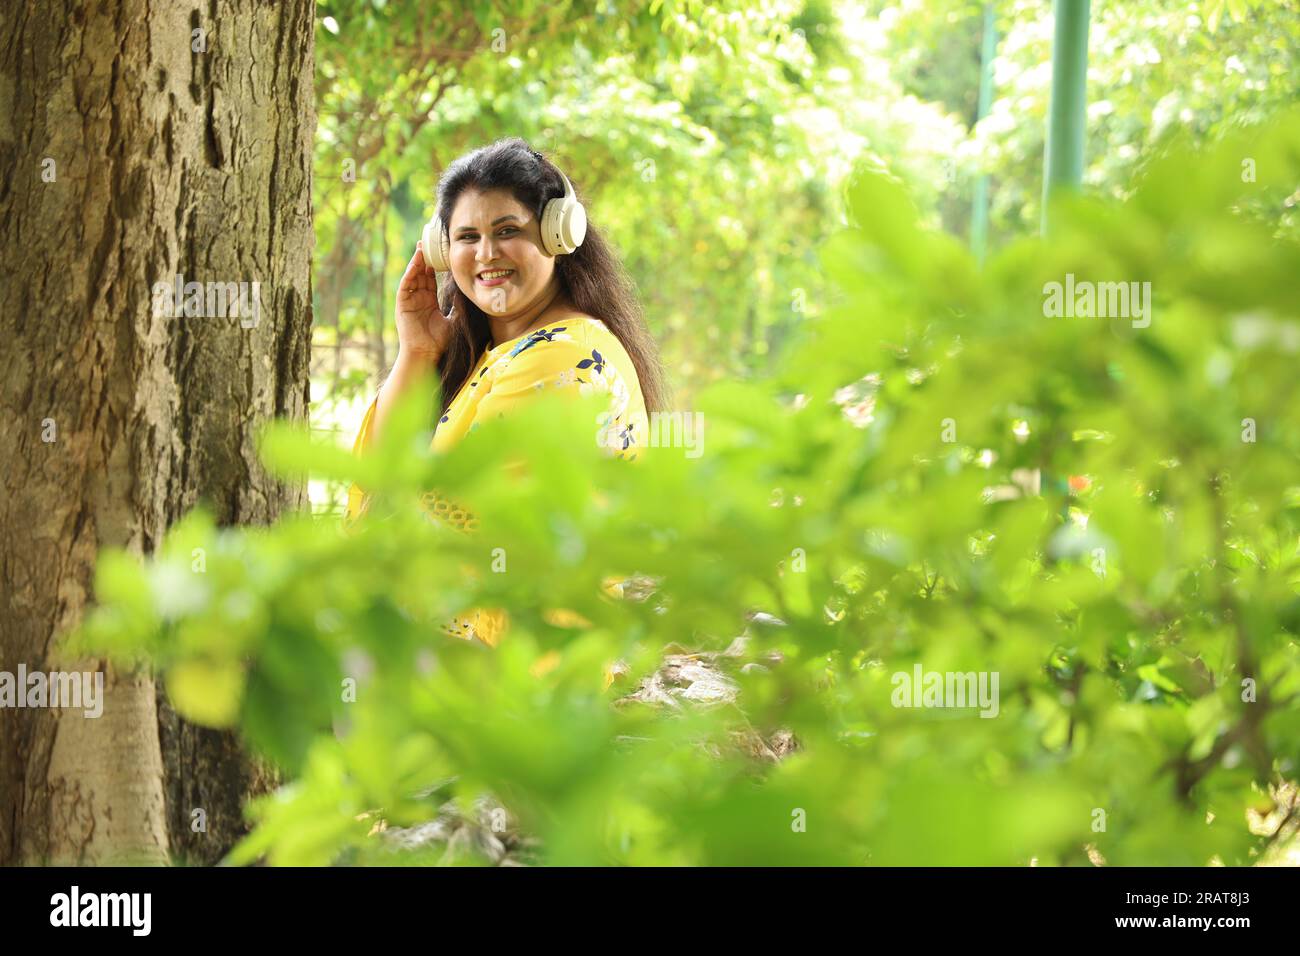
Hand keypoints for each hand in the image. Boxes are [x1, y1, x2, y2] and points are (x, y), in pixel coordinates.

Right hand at [394, 242, 452, 360]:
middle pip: (421, 273)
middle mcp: (418, 298)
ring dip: (417, 262)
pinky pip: (406, 286)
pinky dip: (410, 274)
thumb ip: (460, 308)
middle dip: (425, 258)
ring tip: (422, 247)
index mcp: (429, 300)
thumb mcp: (454, 320)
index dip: (437, 265)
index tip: (443, 252)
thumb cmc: (439, 341)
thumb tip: (473, 298)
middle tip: (431, 242)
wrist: (425, 353)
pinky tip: (415, 264)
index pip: (432, 278)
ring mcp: (410, 300)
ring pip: (413, 276)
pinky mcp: (403, 304)